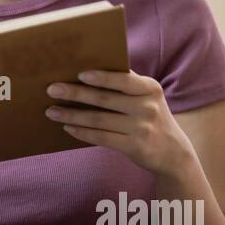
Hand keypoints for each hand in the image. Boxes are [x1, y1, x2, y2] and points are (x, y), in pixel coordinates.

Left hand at [44, 69, 196, 178]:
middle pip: (105, 99)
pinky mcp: (135, 147)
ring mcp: (142, 128)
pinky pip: (102, 138)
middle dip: (76, 93)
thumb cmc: (149, 116)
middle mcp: (147, 107)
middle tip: (52, 89)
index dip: (102, 77)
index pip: (124, 79)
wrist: (173, 151)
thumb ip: (126, 85)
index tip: (80, 74)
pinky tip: (67, 127)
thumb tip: (85, 73)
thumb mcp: (146, 97)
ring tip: (51, 111)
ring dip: (72, 115)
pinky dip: (82, 132)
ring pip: (99, 120)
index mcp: (149, 88)